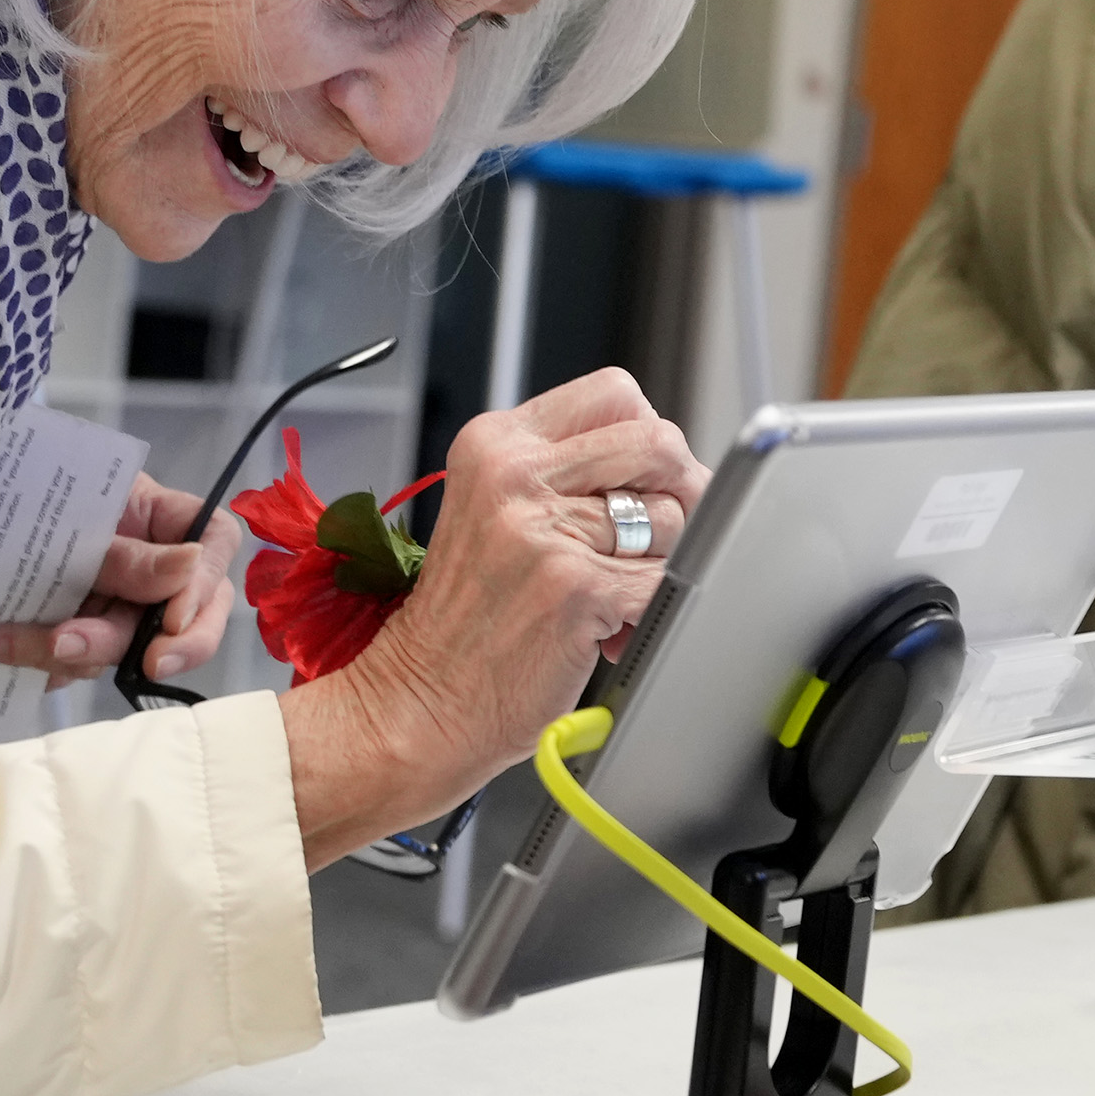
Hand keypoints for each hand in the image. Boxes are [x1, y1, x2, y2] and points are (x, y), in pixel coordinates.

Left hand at [0, 471, 241, 686]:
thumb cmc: (31, 486)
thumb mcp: (80, 512)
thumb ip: (128, 553)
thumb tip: (190, 564)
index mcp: (164, 521)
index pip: (215, 545)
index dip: (203, 587)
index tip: (171, 621)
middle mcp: (153, 572)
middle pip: (186, 620)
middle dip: (150, 648)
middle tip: (128, 664)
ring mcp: (119, 607)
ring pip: (124, 652)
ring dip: (72, 655)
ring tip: (6, 641)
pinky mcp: (81, 634)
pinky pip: (75, 666)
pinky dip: (41, 663)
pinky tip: (2, 650)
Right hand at [281, 367, 707, 864]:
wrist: (417, 702)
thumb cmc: (466, 618)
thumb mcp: (495, 509)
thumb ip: (567, 472)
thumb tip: (673, 466)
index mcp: (496, 443)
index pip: (616, 393)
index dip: (647, 441)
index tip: (643, 483)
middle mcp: (514, 474)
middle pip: (658, 442)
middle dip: (677, 494)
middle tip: (655, 539)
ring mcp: (544, 529)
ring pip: (671, 517)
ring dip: (662, 562)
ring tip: (613, 593)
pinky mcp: (575, 587)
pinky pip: (665, 582)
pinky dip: (653, 611)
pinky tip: (611, 628)